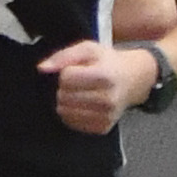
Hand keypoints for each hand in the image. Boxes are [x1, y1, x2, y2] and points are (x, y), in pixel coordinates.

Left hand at [39, 39, 153, 134]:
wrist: (133, 79)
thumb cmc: (107, 62)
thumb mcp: (88, 49)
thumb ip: (63, 56)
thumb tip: (42, 68)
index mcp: (105, 76)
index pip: (66, 78)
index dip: (66, 72)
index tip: (77, 70)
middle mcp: (108, 99)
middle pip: (63, 96)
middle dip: (64, 87)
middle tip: (78, 82)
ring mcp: (107, 115)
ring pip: (64, 111)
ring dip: (66, 101)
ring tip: (80, 92)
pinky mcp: (103, 127)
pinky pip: (71, 123)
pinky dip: (71, 113)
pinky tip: (82, 104)